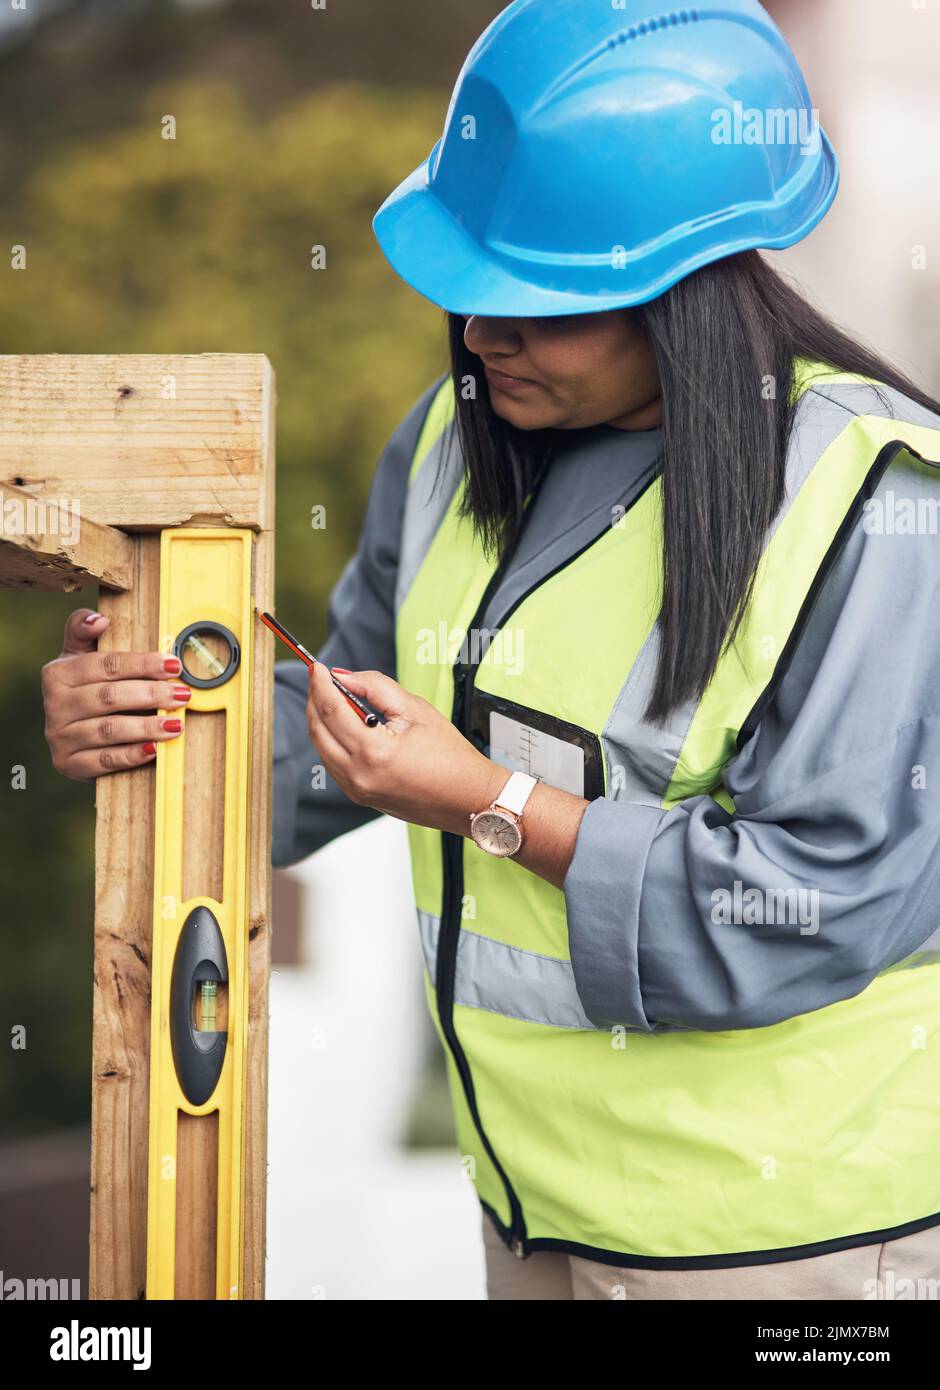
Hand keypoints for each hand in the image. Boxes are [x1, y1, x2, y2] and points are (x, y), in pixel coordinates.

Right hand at [42, 608, 193, 781]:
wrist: (73, 734)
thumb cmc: (87, 687)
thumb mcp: (81, 656)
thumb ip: (84, 631)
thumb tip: (100, 620)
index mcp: (57, 673)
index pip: (106, 665)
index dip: (143, 664)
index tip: (174, 666)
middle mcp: (54, 704)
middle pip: (109, 697)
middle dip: (151, 695)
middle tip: (183, 695)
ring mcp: (59, 737)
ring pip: (108, 730)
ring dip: (146, 727)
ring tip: (175, 725)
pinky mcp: (68, 764)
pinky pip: (104, 761)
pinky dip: (131, 755)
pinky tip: (154, 749)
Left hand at [305, 662, 506, 835]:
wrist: (468, 799)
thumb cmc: (451, 757)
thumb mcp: (415, 710)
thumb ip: (375, 688)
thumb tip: (344, 677)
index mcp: (373, 752)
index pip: (332, 709)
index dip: (320, 684)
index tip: (317, 667)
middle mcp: (358, 775)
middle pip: (318, 729)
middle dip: (315, 699)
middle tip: (320, 678)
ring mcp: (356, 790)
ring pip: (321, 747)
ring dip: (320, 720)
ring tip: (331, 697)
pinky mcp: (359, 797)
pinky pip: (333, 763)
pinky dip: (331, 740)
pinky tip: (344, 725)